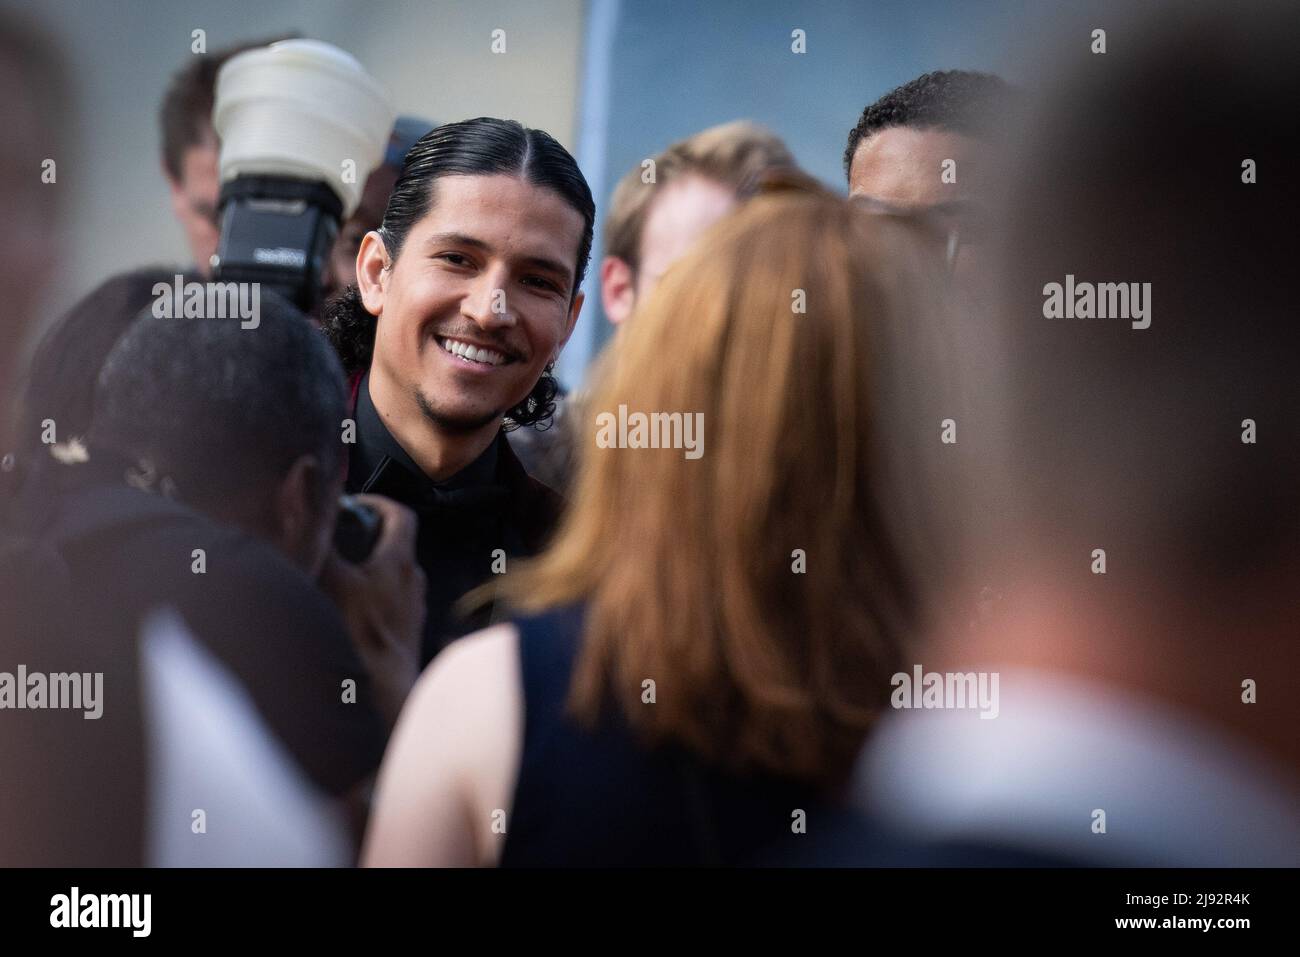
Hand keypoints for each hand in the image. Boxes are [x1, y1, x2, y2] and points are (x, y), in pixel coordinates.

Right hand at [319, 494, 425, 727]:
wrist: (384, 697)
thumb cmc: (357, 636)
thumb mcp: (328, 576)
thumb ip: (315, 529)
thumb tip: (303, 482)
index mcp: (399, 561)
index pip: (400, 514)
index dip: (376, 503)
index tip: (353, 506)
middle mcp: (414, 582)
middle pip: (395, 546)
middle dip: (366, 539)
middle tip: (337, 543)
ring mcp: (414, 610)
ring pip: (393, 578)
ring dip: (369, 572)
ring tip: (337, 580)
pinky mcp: (408, 637)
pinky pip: (393, 606)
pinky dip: (374, 601)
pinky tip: (348, 616)